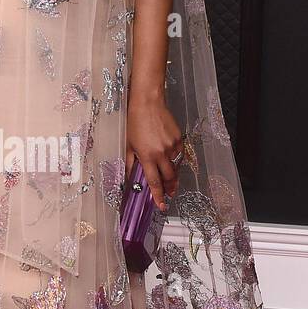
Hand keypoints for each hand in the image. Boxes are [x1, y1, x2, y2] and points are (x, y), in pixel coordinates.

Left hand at [125, 92, 183, 211]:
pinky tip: (170, 158)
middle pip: (169, 178)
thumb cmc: (135, 122)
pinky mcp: (179, 139)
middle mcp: (162, 153)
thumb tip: (132, 178)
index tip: (161, 205)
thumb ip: (131, 164)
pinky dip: (175, 159)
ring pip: (175, 166)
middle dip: (170, 188)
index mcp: (147, 157)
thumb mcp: (129, 145)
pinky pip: (179, 154)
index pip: (154, 182)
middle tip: (169, 194)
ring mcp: (172, 146)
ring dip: (173, 174)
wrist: (148, 103)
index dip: (158, 196)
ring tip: (171, 180)